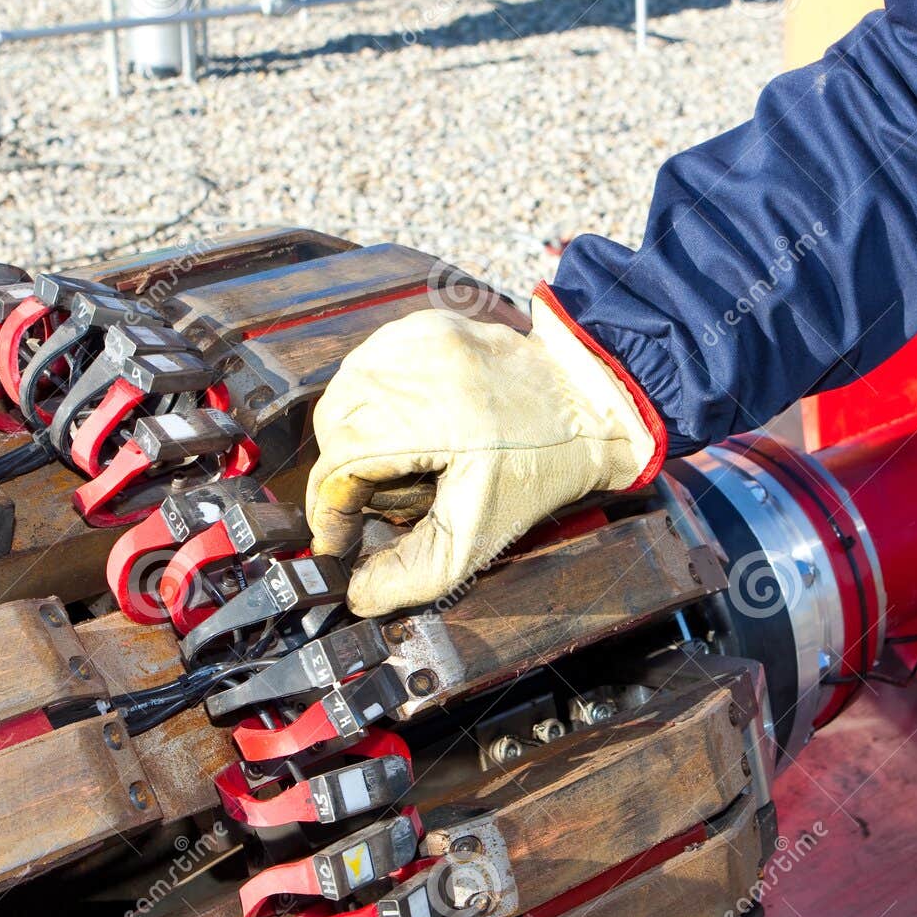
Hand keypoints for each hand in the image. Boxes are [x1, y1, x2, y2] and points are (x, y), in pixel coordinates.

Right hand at [306, 291, 663, 615]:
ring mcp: (415, 335)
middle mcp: (416, 366)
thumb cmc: (537, 468)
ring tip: (413, 456)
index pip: (340, 466)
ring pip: (344, 397)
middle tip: (402, 492)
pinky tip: (414, 421)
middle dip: (354, 474)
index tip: (337, 544)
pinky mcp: (421, 323)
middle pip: (334, 432)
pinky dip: (376, 401)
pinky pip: (366, 367)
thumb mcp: (479, 535)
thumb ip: (413, 572)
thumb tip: (356, 594)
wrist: (587, 404)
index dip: (330, 514)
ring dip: (360, 437)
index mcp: (432, 417)